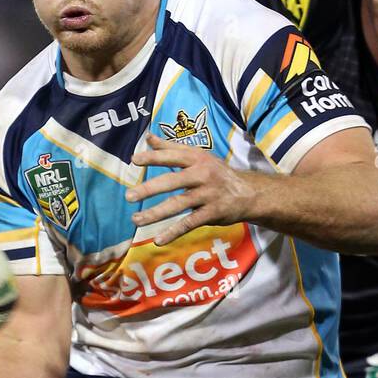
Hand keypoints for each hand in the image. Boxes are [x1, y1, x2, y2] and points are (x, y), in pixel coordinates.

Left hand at [127, 132, 255, 244]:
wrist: (248, 193)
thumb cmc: (217, 173)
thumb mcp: (198, 156)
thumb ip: (172, 148)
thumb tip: (148, 137)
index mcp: (197, 158)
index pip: (172, 156)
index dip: (154, 157)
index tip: (134, 160)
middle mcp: (202, 175)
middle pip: (173, 181)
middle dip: (149, 189)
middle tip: (128, 196)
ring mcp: (208, 195)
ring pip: (178, 204)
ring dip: (156, 213)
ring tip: (136, 220)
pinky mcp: (212, 213)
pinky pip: (190, 223)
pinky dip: (174, 232)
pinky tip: (158, 240)